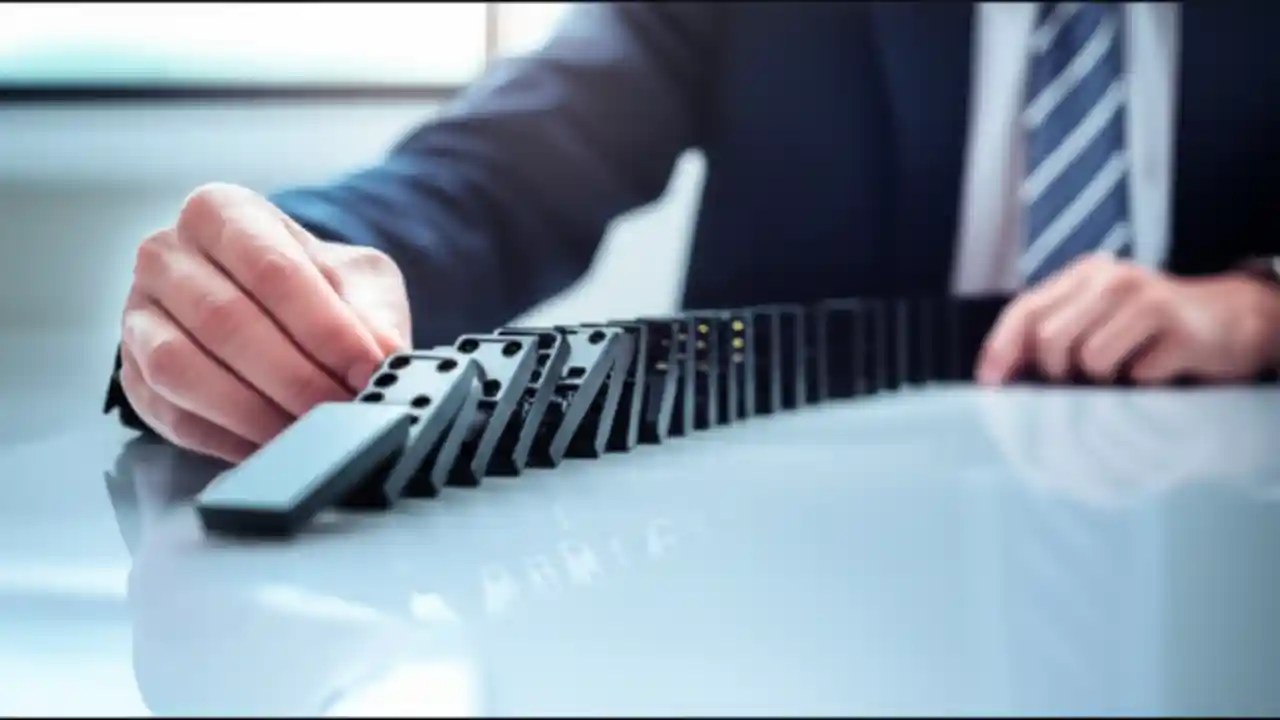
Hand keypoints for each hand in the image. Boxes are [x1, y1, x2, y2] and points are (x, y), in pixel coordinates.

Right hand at [120, 183, 411, 462]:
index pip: (273, 269)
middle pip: (226, 321)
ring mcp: (139, 314)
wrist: (270, 307)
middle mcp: (167, 254)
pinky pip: (171, 413)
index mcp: (223, 212)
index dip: (324, 327)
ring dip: (253, 412)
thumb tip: (388, 358)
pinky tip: (272, 445)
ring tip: (309, 431)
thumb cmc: (312, 284)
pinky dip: (226, 438)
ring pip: (183, 369)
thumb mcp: (356, 280)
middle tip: (342, 408)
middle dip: (294, 377)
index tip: (366, 368)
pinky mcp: (133, 373)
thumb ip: (372, 315)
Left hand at [976, 253, 1279, 385]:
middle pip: (1051, 340)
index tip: (990, 382)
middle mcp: (1113, 279)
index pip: (1026, 309)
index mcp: (1086, 274)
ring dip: (1103, 381)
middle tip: (1083, 379)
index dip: (1001, 348)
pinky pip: (1134, 377)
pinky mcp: (1180, 332)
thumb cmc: (1151, 327)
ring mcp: (1148, 302)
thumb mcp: (1098, 316)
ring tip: (1126, 369)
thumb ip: (1053, 332)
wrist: (1231, 319)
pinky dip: (1140, 386)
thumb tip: (1002, 373)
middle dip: (1057, 373)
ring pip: (1090, 360)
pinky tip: (1158, 371)